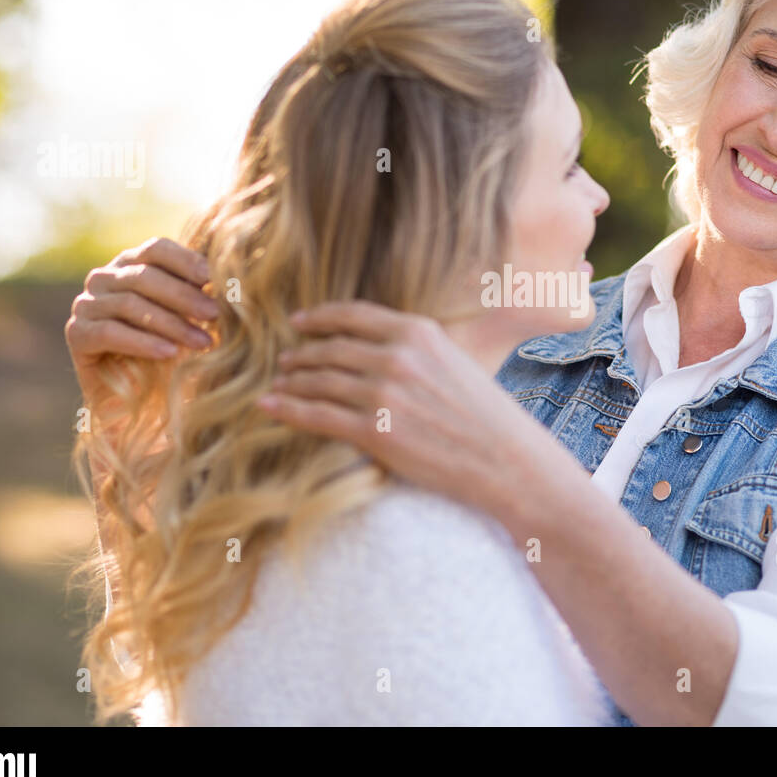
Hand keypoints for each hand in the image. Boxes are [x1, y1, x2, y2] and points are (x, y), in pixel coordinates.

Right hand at [64, 236, 219, 407]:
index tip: (215, 278)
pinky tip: (169, 354)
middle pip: (144, 275)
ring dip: (170, 323)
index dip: (186, 260)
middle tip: (215, 315)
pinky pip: (109, 332)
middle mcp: (103, 278)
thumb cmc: (171, 353)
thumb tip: (232, 279)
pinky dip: (143, 342)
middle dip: (184, 296)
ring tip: (201, 342)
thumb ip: (202, 295)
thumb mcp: (191, 320)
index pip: (157, 248)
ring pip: (129, 303)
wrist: (139, 401)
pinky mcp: (77, 334)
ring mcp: (86, 304)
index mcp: (132, 263)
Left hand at [257, 300, 563, 518]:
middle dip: (302, 353)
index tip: (300, 321)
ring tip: (279, 383)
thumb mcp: (454, 362)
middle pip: (331, 349)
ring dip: (292, 381)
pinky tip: (269, 405)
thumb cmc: (487, 417)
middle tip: (285, 360)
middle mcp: (396, 357)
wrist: (507, 461)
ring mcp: (383, 395)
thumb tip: (378, 351)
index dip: (320, 317)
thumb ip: (416, 351)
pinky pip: (316, 416)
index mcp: (418, 332)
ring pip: (319, 381)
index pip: (354, 315)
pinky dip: (287, 408)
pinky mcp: (374, 433)